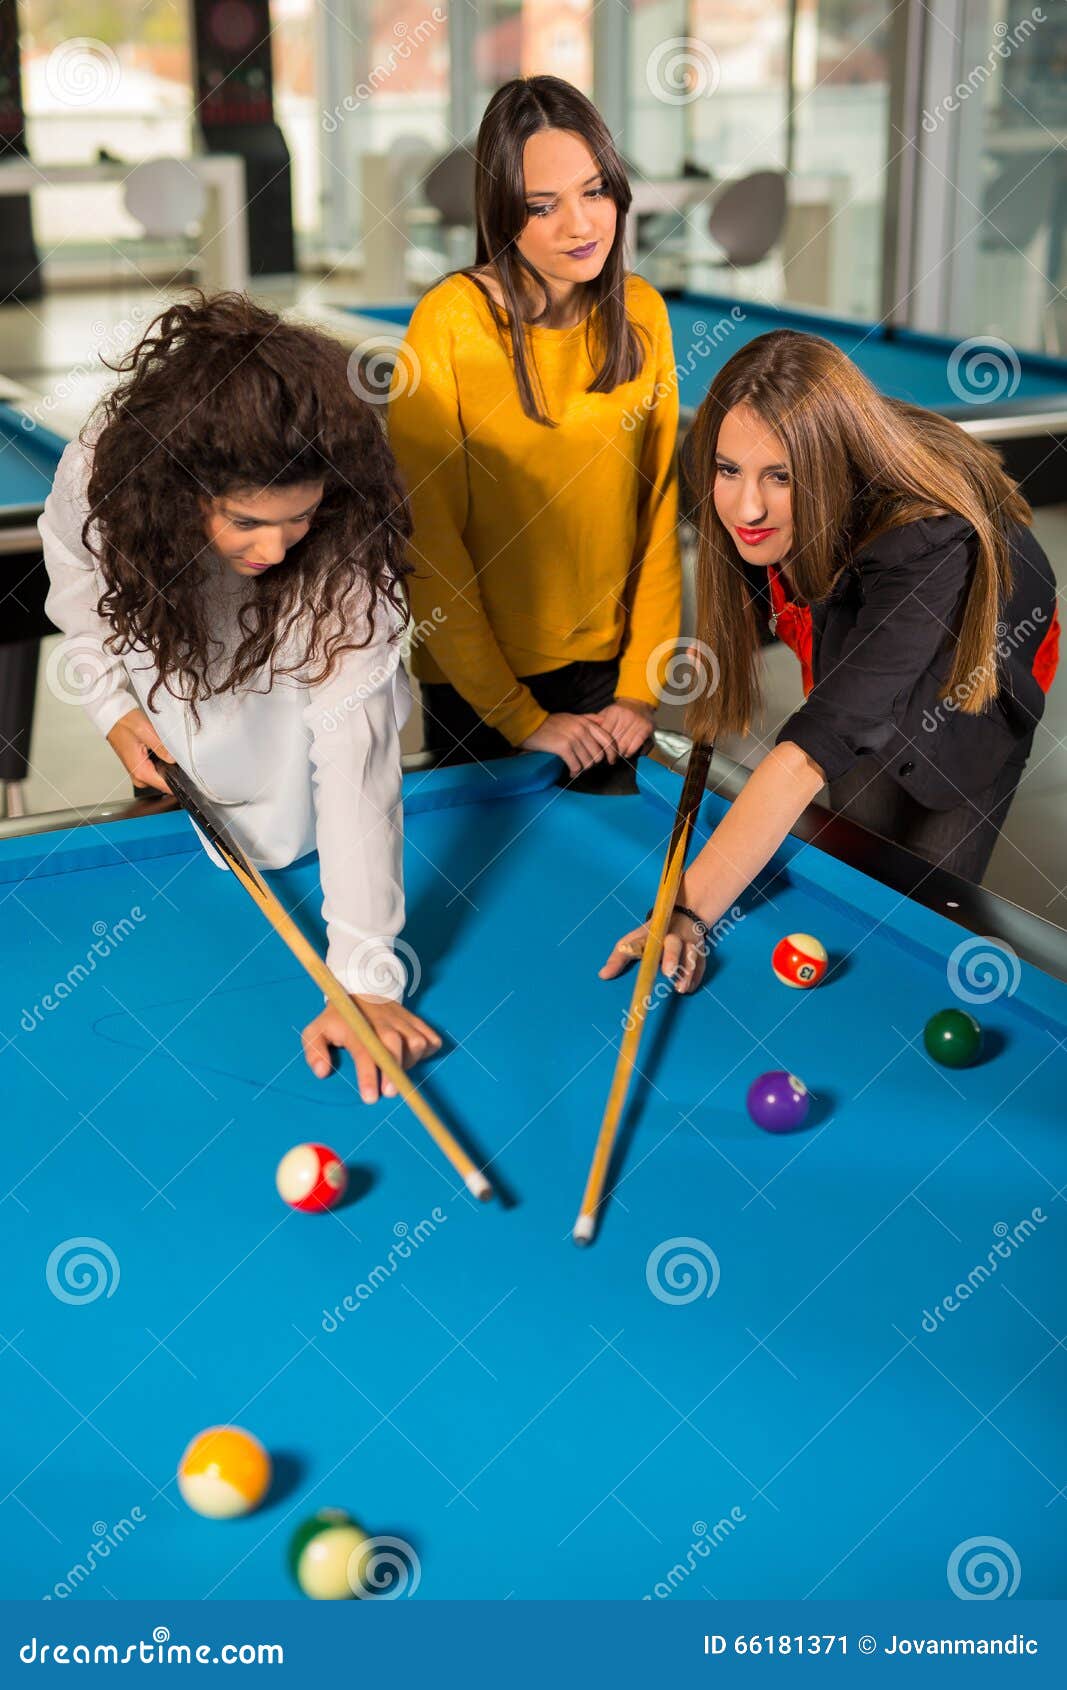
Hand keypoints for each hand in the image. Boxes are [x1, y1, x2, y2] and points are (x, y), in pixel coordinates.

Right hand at [106, 707, 174, 793]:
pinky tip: (158, 751)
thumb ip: (162, 748)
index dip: (178, 782)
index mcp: (140, 771)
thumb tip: (174, 760)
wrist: (113, 718)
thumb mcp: (147, 732)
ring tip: (163, 749)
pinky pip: (155, 771)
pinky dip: (160, 763)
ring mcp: (138, 773)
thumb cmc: (125, 723)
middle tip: (174, 755)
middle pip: (164, 783)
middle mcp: (138, 776)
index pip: (165, 787)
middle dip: (173, 771)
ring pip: (160, 777)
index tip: (188, 776)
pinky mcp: (139, 768)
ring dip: (166, 766)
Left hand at [302, 994, 441, 1102]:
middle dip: (394, 1071)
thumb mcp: (316, 1030)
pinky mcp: (415, 1019)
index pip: (363, 1050)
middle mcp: (381, 1021)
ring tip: (397, 1070)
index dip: (368, 1075)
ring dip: (410, 1062)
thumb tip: (322, 1072)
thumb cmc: (338, 1018)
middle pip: (395, 1045)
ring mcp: (401, 1019)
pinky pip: (430, 1037)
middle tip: (390, 1093)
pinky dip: (428, 1051)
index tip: (370, 1098)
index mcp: (355, 1025)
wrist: (360, 988)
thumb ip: (314, 1051)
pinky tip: (413, 1058)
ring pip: (416, 1042)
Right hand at [520, 711, 618, 778]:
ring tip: (577, 769)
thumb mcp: (572, 716)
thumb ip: (589, 718)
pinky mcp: (563, 748)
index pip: (608, 739)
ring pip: (588, 762)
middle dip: (593, 763)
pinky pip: (576, 765)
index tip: (610, 761)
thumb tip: (603, 720)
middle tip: (585, 765)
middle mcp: (582, 730)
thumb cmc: (550, 722)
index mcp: (586, 723)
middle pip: (598, 754)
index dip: (613, 753)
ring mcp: (573, 739)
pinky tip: (571, 772)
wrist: (530, 724)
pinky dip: (574, 772)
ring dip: (583, 769)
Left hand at [593, 697, 654, 757]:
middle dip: (608, 751)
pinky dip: (628, 753)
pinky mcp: (646, 729)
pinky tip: (625, 753)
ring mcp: (638, 722)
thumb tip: (587, 736)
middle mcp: (627, 716)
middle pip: (614, 740)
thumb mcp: (607, 712)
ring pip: (624, 746)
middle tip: (606, 756)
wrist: (639, 703)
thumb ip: (597, 722)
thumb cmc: (620, 711)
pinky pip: (634, 747)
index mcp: (615, 712)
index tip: (598, 750)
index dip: (600, 743)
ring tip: (615, 756)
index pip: (604, 733)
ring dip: (618, 754)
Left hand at [598, 911, 707, 994]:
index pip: (641, 939)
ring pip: (692, 953)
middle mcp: (672, 935)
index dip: (635, 948)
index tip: (628, 954)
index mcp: (652, 932)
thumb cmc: (652, 934)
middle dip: (672, 957)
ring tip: (680, 988)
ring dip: (688, 970)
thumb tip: (603, 975)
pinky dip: (697, 976)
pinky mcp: (700, 950)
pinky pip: (701, 963)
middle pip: (673, 943)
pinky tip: (690, 988)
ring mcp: (689, 942)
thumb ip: (619, 957)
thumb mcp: (634, 941)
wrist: (683, 916)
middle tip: (668, 972)